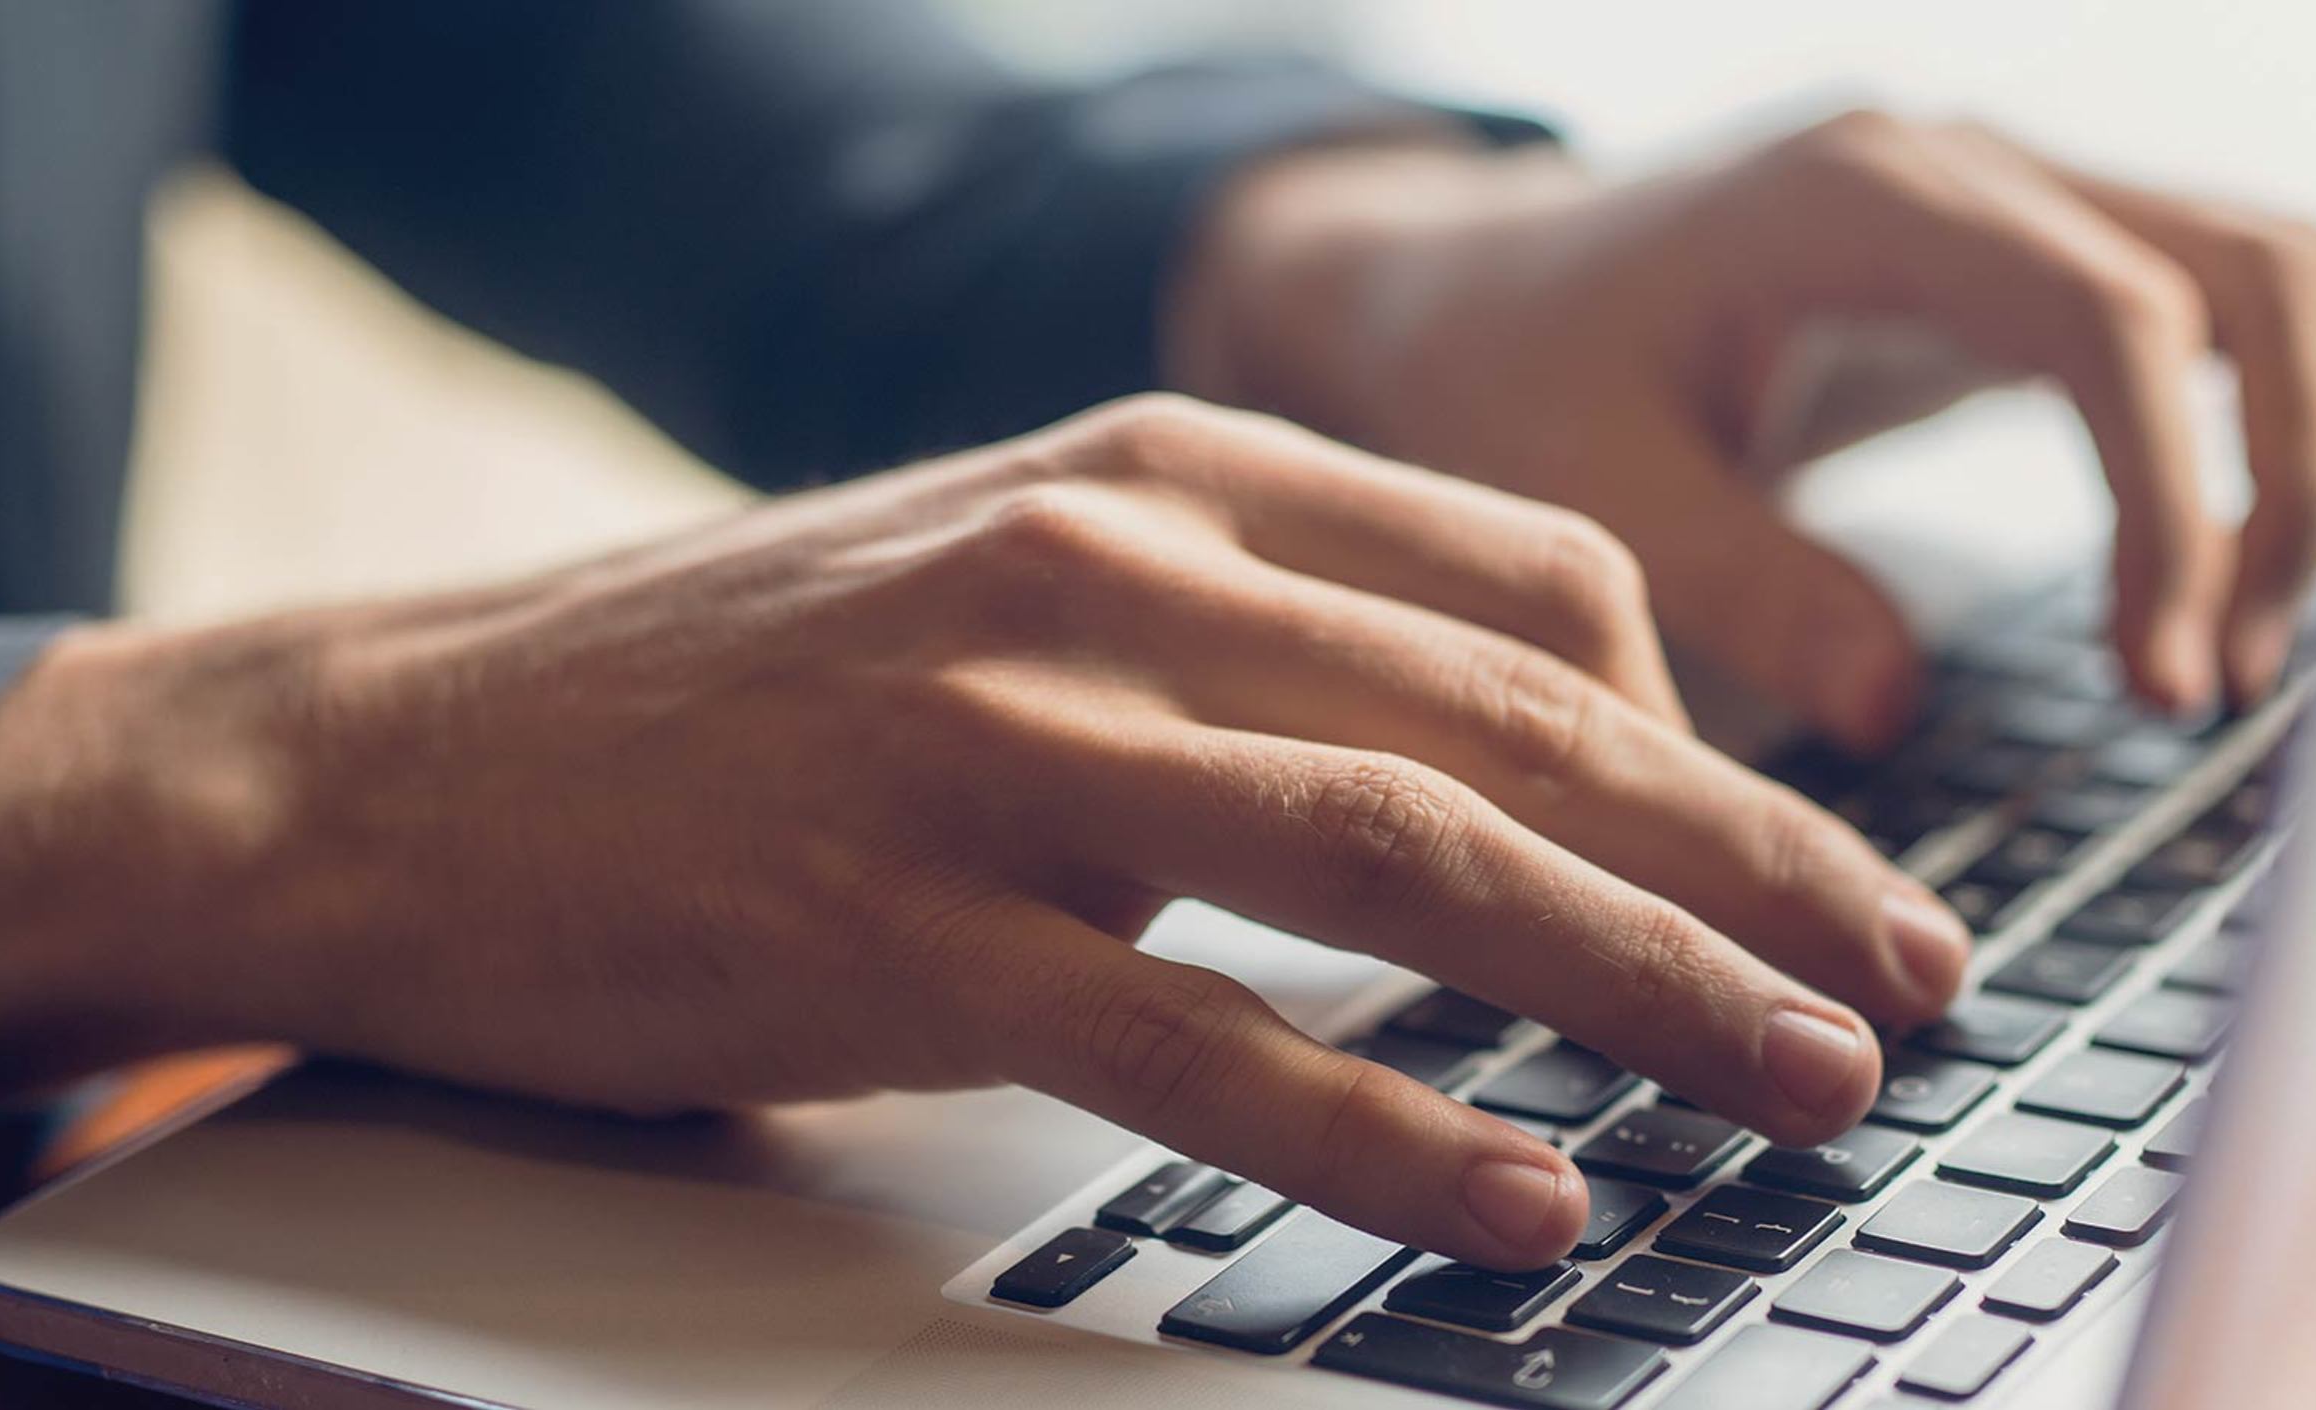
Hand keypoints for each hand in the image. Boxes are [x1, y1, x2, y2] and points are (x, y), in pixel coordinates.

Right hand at [0, 396, 1969, 1268]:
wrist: (394, 759)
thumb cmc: (727, 698)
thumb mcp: (1008, 585)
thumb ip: (1239, 638)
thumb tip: (1492, 762)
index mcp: (1158, 472)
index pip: (1531, 582)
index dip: (1720, 740)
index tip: (1827, 867)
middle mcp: (1103, 568)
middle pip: (1517, 724)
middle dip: (1754, 867)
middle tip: (1921, 987)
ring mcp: (996, 738)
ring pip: (1400, 858)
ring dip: (1637, 983)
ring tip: (1803, 1085)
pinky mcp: (897, 921)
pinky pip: (1193, 1037)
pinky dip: (1382, 1131)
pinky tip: (1521, 1205)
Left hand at [1174, 111, 2315, 741]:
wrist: (1470, 288)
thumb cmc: (1512, 376)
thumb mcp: (1583, 487)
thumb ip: (1737, 583)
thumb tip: (1892, 710)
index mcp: (1860, 197)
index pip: (2110, 317)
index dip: (2175, 500)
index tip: (2156, 679)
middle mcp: (1970, 165)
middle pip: (2255, 267)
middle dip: (2290, 480)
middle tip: (2216, 683)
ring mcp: (2018, 196)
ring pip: (2273, 275)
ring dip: (2305, 457)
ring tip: (2222, 658)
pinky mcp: (2036, 258)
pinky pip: (2224, 311)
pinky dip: (2264, 437)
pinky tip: (2207, 590)